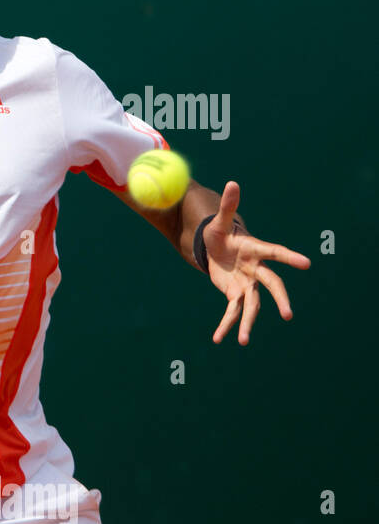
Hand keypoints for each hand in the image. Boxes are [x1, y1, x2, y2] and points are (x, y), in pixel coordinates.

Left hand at [203, 181, 310, 344]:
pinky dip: (225, 325)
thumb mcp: (219, 222)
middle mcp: (255, 269)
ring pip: (252, 305)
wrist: (217, 249)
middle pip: (272, 286)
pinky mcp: (234, 294)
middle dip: (280, 299)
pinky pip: (232, 312)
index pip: (274, 253)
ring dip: (247, 323)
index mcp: (255, 249)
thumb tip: (232, 183)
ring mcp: (246, 284)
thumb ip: (227, 206)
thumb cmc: (221, 234)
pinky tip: (219, 339)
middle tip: (288, 315)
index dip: (289, 257)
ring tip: (242, 341)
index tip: (306, 263)